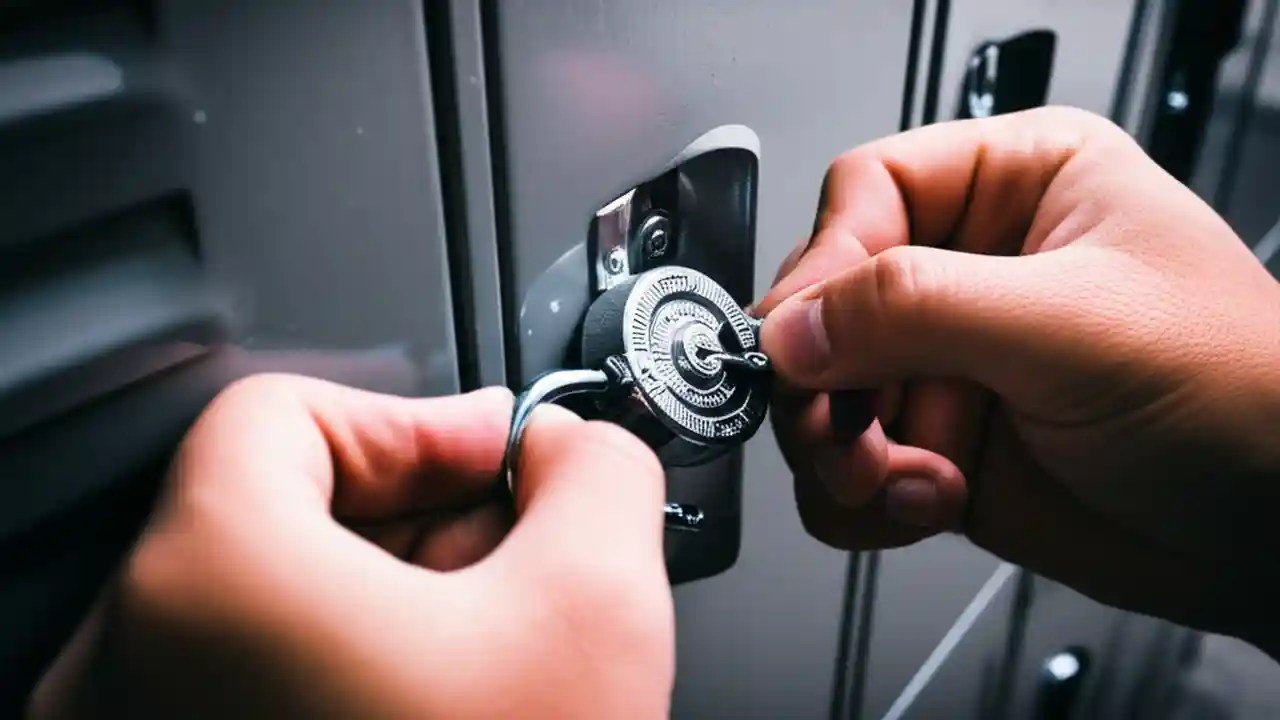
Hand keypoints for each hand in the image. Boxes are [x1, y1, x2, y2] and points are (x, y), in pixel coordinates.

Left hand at [28, 375, 672, 718]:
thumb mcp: (598, 607)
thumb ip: (599, 473)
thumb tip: (578, 447)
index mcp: (204, 583)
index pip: (288, 414)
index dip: (416, 422)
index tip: (496, 459)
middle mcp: (128, 670)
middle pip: (280, 509)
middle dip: (424, 512)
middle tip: (518, 546)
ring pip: (270, 607)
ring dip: (392, 595)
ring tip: (492, 642)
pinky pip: (252, 689)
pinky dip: (347, 670)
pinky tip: (441, 704)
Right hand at [756, 107, 1279, 648]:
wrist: (1274, 535)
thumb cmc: (1242, 395)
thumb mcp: (1076, 326)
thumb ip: (919, 310)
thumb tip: (793, 326)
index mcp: (1016, 185)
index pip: (868, 193)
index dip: (826, 266)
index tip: (805, 339)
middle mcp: (970, 269)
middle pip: (826, 300)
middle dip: (822, 379)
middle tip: (842, 430)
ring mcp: (949, 363)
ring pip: (821, 392)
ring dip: (837, 450)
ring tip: (898, 479)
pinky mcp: (936, 443)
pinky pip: (846, 465)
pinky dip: (860, 499)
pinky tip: (925, 504)